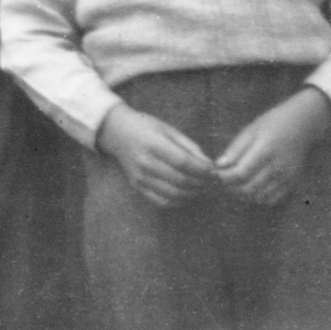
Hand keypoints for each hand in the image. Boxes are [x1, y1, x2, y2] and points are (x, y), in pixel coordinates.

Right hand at [97, 105, 216, 207]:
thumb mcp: (168, 129)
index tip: (214, 170)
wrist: (117, 132)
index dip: (202, 169)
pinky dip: (179, 202)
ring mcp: (140, 177)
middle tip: (212, 181)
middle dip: (201, 183)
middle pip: (180, 180)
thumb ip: (189, 146)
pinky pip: (162, 201)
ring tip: (203, 188)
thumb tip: (209, 165)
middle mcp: (145, 162)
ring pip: (173, 194)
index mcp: (153, 143)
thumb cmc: (146, 127)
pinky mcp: (137, 186)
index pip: (183, 162)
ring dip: (193, 194)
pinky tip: (187, 195)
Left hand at [215, 88, 330, 205]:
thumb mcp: (250, 130)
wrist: (304, 125)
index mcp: (265, 150)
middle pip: (249, 189)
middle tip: (224, 179)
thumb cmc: (273, 124)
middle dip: (231, 187)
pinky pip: (272, 200)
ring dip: (244, 194)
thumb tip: (219, 166)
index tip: (216, 172)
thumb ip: (235, 150)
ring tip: (237, 183)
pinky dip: (259, 197)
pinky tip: (253, 186)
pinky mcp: (293, 184)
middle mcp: (278, 167)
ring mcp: (287, 178)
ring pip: (259, 197)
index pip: (240, 174)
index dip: (225, 177)